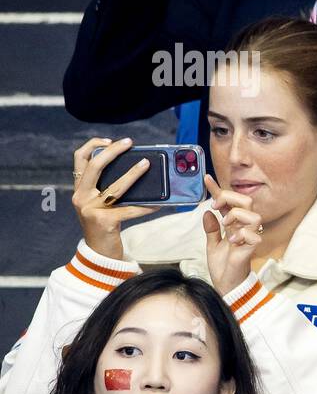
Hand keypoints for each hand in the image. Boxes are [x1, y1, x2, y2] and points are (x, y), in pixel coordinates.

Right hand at [72, 138, 158, 259]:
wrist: (99, 253)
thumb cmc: (105, 224)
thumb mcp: (100, 203)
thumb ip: (107, 186)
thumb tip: (137, 166)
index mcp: (79, 189)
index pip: (79, 159)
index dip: (92, 146)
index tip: (109, 141)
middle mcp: (81, 197)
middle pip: (94, 167)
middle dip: (112, 152)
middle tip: (129, 143)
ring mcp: (90, 209)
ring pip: (115, 187)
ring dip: (133, 174)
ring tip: (147, 164)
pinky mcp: (104, 221)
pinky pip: (130, 210)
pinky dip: (146, 206)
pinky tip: (160, 203)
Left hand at [201, 174, 263, 294]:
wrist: (226, 285)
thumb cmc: (223, 266)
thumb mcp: (212, 245)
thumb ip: (211, 229)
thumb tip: (206, 212)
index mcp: (234, 224)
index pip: (228, 202)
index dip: (218, 189)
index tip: (206, 179)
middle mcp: (244, 228)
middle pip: (246, 201)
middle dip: (229, 198)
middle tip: (215, 206)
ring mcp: (249, 237)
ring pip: (253, 215)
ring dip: (237, 215)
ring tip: (225, 224)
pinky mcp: (252, 248)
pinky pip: (252, 235)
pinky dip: (240, 234)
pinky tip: (231, 241)